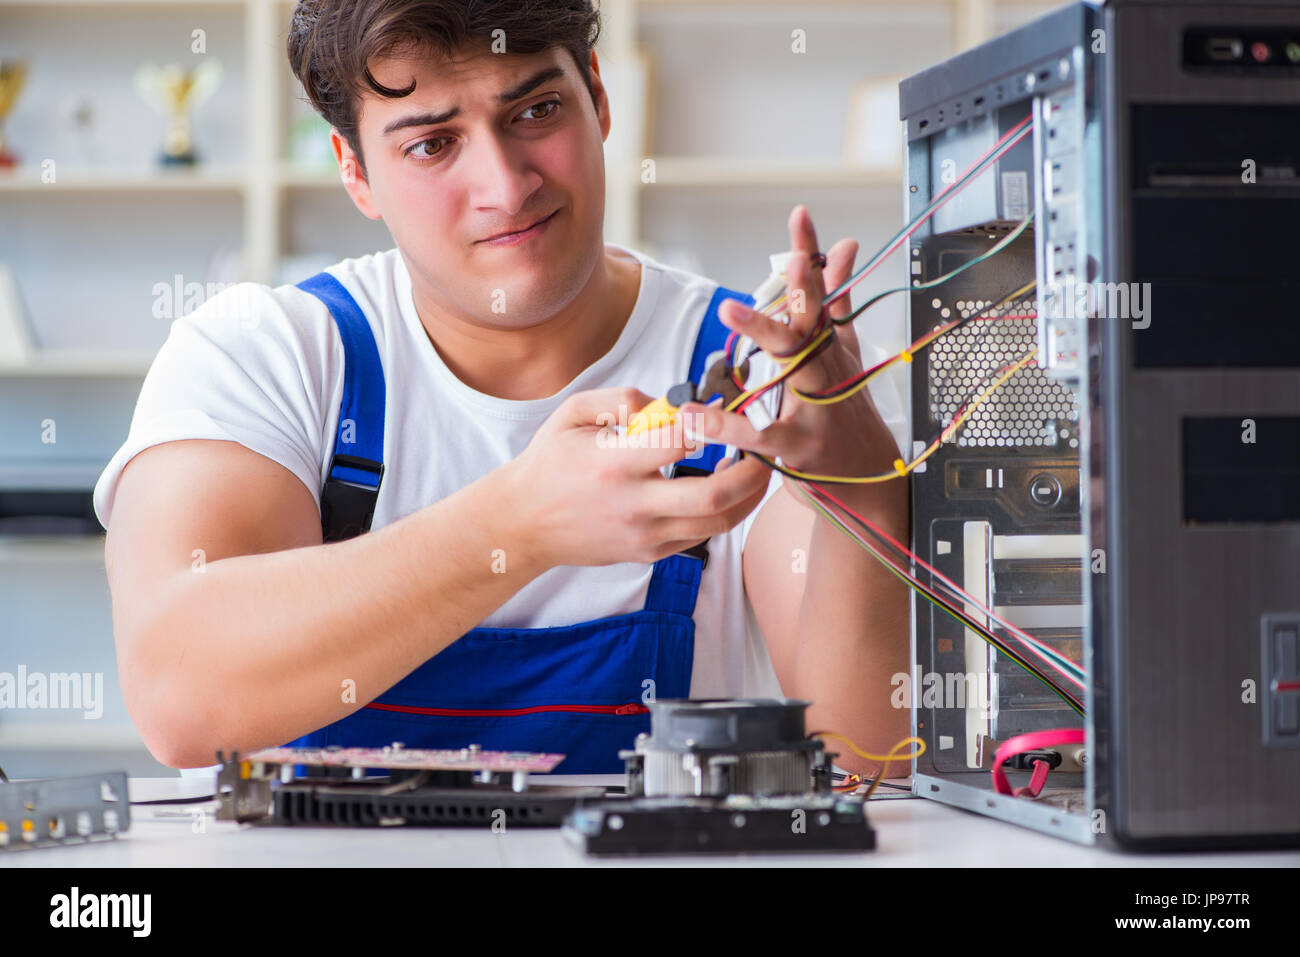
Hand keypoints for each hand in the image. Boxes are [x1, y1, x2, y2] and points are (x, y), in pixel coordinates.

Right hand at [506, 387, 772, 567]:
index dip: (712, 423)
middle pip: (713, 496)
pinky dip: (726, 512)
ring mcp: (645, 535)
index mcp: (613, 464)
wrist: (524, 523)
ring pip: (719, 523)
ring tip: (758, 468)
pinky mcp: (650, 553)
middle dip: (752, 471)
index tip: (730, 407)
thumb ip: (621, 398)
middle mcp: (634, 505)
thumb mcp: (572, 414)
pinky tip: (731, 489)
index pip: (678, 443)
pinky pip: (703, 536)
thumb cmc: (550, 463)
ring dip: (749, 496)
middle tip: (766, 447)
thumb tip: (669, 401)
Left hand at [678, 205, 899, 484]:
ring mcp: (817, 408)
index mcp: (830, 346)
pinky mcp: (801, 447)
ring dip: (764, 333)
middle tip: (785, 253)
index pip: (822, 293)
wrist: (869, 477)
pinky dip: (729, 424)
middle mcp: (827, 370)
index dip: (811, 255)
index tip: (800, 216)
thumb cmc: (847, 408)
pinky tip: (698, 415)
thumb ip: (836, 302)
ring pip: (794, 364)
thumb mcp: (843, 353)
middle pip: (812, 319)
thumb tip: (845, 246)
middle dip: (799, 287)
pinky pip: (764, 433)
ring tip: (728, 305)